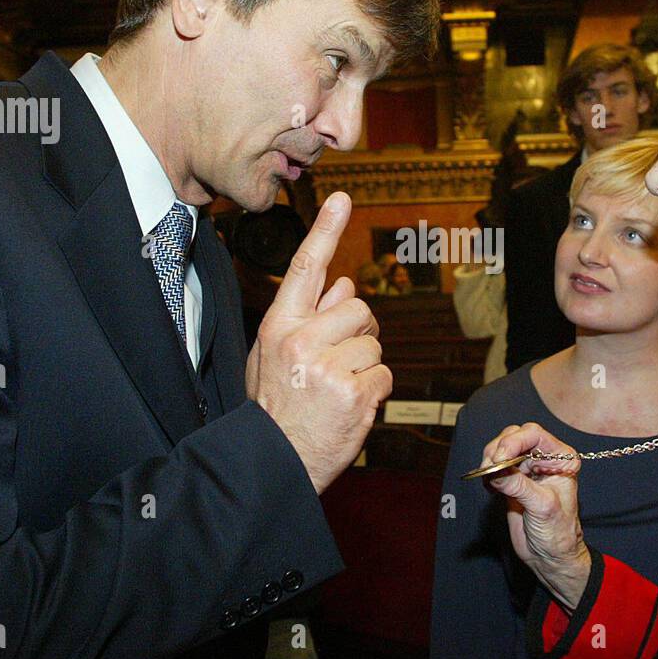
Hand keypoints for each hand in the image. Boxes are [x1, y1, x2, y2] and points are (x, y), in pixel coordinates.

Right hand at [245, 192, 390, 493]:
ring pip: (374, 342)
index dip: (325, 231)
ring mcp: (327, 365)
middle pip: (359, 308)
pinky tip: (349, 407)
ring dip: (366, 366)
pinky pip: (383, 374)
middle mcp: (301, 339)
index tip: (341, 199)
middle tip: (337, 365)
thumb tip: (343, 283)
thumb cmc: (276, 408)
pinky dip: (374, 392)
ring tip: (337, 391)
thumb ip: (307, 318)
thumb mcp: (275, 356)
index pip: (305, 269)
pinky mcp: (353, 390)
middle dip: (359, 334)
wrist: (274, 460)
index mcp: (279, 325)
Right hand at [480, 422, 590, 610]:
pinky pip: (493, 466)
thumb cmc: (558, 533)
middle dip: (498, 450)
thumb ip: (519, 486)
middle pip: (514, 437)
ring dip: (489, 460)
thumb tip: (495, 471)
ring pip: (500, 449)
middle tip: (490, 469)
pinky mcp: (511, 480)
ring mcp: (526, 469)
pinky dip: (486, 472)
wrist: (550, 556)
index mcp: (561, 458)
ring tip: (489, 478)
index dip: (513, 442)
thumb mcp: (543, 506)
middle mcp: (543, 459)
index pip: (534, 434)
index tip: (499, 459)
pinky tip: (490, 486)